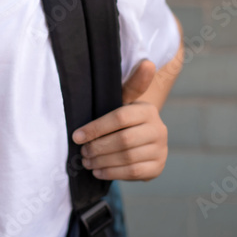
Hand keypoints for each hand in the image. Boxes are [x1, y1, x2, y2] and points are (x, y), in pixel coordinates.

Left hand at [71, 60, 167, 181]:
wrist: (143, 141)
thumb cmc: (125, 119)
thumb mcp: (124, 102)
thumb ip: (130, 86)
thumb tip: (147, 63)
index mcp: (148, 110)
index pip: (119, 118)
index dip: (96, 128)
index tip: (76, 136)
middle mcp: (158, 130)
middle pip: (123, 140)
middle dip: (97, 147)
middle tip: (82, 152)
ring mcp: (160, 150)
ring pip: (127, 158)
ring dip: (102, 162)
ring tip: (86, 161)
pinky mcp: (157, 168)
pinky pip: (132, 172)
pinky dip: (112, 173)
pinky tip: (98, 171)